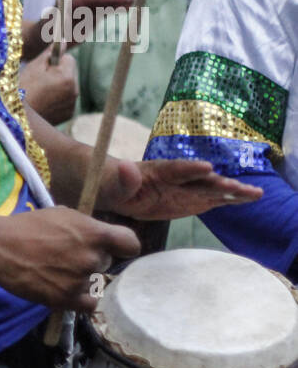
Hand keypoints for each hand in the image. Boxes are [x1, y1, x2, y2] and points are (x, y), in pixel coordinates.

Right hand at [0, 207, 141, 311]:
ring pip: (95, 281)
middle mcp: (92, 257)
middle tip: (68, 257)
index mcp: (95, 233)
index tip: (115, 249)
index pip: (130, 244)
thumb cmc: (26, 227)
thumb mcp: (62, 215)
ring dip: (82, 278)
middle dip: (92, 259)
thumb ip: (85, 228)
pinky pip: (88, 304)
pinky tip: (68, 290)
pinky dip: (81, 299)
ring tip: (57, 271)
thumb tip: (96, 237)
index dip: (123, 247)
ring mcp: (80, 280)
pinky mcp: (66, 299)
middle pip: (106, 263)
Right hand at [21, 50, 77, 124]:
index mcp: (67, 77)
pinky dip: (57, 100)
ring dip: (58, 87)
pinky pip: (65, 100)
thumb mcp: (34, 67)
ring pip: (67, 87)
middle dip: (58, 74)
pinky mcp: (68, 114)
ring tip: (40, 94)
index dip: (55, 61)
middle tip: (39, 82)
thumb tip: (63, 41)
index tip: (43, 68)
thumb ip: (50, 53)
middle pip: (69, 73)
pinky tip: (43, 103)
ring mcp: (72, 104)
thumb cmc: (23, 89)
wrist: (17, 118)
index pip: (69, 59)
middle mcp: (74, 91)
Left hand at [24, 0, 136, 58]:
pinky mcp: (88, 16)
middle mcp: (76, 4)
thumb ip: (58, 31)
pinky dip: (115, 9)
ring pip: (103, 4)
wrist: (41, 40)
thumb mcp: (49, 36)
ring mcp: (83, 9)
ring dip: (117, 3)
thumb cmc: (43, 37)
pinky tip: (128, 8)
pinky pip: (104, 11)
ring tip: (133, 1)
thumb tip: (62, 36)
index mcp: (66, 6)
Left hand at [97, 159, 262, 220]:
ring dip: (233, 191)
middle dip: (220, 183)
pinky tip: (249, 198)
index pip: (175, 169)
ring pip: (211, 190)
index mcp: (156, 172)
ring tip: (256, 193)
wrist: (114, 188)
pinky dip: (230, 199)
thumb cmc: (110, 184)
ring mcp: (185, 189)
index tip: (207, 167)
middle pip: (200, 180)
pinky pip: (212, 200)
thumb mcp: (110, 183)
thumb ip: (121, 179)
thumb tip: (126, 167)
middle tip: (240, 188)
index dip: (189, 169)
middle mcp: (177, 178)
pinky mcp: (189, 201)